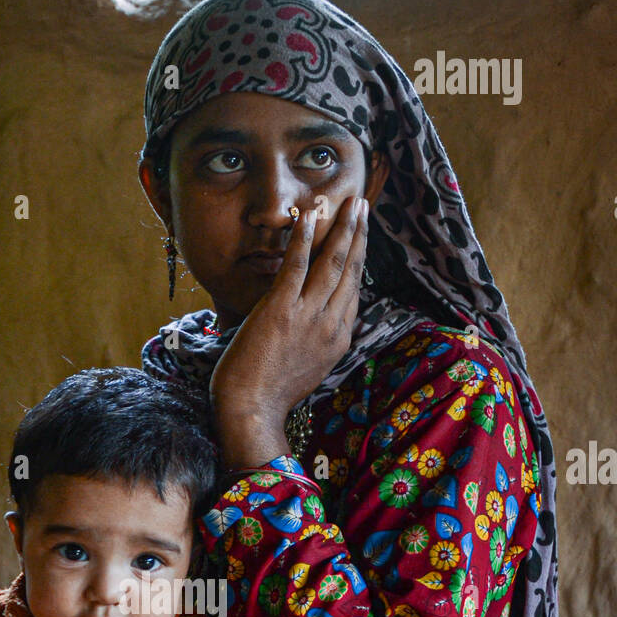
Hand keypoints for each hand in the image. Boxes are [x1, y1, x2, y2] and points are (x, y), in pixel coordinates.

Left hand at [209, 196, 368, 468]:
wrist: (252, 412)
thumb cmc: (271, 395)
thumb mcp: (308, 370)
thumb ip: (316, 342)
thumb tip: (314, 324)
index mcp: (338, 340)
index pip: (353, 292)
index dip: (359, 261)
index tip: (361, 239)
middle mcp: (331, 325)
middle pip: (351, 271)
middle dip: (359, 235)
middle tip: (364, 208)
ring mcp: (308, 316)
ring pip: (333, 263)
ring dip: (343, 228)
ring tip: (350, 204)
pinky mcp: (281, 309)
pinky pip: (296, 265)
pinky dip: (303, 238)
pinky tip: (308, 216)